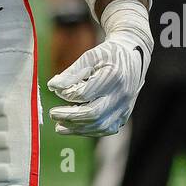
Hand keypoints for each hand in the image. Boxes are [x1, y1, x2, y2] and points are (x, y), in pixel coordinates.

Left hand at [48, 0, 151, 136]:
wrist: (132, 57)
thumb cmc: (108, 54)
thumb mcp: (90, 56)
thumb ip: (72, 72)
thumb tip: (53, 86)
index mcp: (113, 77)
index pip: (85, 93)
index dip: (67, 94)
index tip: (56, 90)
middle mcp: (122, 95)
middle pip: (93, 114)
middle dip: (70, 117)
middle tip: (53, 114)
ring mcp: (125, 107)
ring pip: (100, 126)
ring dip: (77, 129)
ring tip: (59, 126)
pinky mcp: (125, 115)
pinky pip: (106, 129)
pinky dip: (89, 131)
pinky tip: (75, 127)